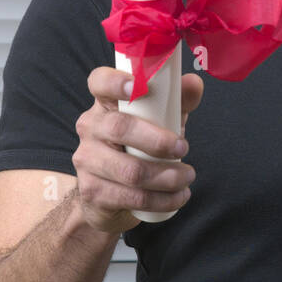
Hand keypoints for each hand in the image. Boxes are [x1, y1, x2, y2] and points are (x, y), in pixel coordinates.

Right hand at [72, 68, 204, 234]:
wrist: (112, 195)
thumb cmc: (140, 146)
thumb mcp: (161, 120)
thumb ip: (177, 101)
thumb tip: (195, 83)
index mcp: (105, 103)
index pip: (99, 82)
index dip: (115, 82)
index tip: (138, 86)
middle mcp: (90, 127)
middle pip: (120, 128)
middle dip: (158, 141)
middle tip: (184, 148)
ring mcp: (87, 161)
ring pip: (130, 170)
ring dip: (166, 177)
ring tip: (187, 177)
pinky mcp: (92, 192)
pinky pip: (131, 197)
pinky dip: (162, 200)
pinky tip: (178, 196)